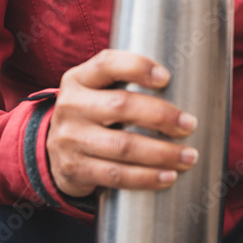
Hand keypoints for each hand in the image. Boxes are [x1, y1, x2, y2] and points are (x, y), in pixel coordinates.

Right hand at [46, 49, 198, 197]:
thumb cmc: (93, 114)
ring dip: (162, 153)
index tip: (166, 78)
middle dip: (162, 116)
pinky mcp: (74, 169)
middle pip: (120, 106)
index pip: (107, 64)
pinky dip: (146, 178)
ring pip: (122, 146)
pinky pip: (115, 175)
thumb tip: (185, 84)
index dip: (137, 67)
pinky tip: (168, 176)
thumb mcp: (96, 90)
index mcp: (79, 79)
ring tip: (189, 156)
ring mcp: (70, 139)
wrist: (53, 153)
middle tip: (189, 125)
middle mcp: (71, 106)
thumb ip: (125, 82)